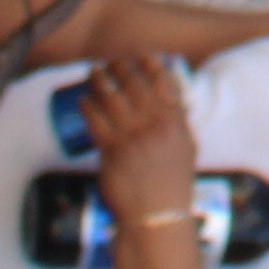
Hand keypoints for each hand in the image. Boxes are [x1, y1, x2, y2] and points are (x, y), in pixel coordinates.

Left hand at [77, 49, 199, 205]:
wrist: (156, 213)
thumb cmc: (173, 182)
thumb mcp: (187, 147)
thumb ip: (178, 123)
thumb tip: (172, 102)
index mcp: (174, 120)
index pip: (162, 81)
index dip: (148, 63)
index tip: (139, 56)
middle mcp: (153, 123)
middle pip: (132, 83)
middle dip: (119, 66)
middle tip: (110, 63)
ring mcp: (131, 136)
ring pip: (110, 97)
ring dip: (98, 80)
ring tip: (93, 73)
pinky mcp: (110, 150)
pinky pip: (95, 120)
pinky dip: (87, 106)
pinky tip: (82, 100)